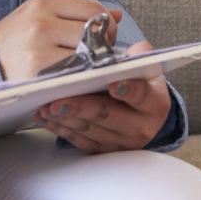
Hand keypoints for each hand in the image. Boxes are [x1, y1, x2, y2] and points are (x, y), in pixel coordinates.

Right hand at [0, 0, 122, 79]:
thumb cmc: (18, 39)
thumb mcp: (43, 15)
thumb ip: (78, 13)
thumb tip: (116, 15)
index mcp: (43, 5)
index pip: (92, 10)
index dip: (106, 24)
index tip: (105, 33)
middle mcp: (40, 26)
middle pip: (93, 34)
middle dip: (102, 45)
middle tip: (96, 53)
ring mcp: (38, 52)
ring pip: (87, 57)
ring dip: (92, 64)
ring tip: (84, 65)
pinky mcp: (38, 77)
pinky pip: (74, 77)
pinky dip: (80, 79)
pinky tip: (75, 78)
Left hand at [33, 42, 173, 153]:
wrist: (144, 120)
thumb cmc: (141, 89)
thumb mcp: (147, 73)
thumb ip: (140, 59)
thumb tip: (138, 49)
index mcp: (154, 104)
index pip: (142, 95)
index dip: (129, 90)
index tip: (114, 84)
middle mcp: (140, 127)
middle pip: (107, 115)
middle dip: (80, 107)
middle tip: (58, 100)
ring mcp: (119, 142)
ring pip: (88, 130)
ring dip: (65, 118)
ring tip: (46, 107)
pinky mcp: (102, 150)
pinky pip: (78, 140)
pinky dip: (60, 128)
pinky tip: (46, 118)